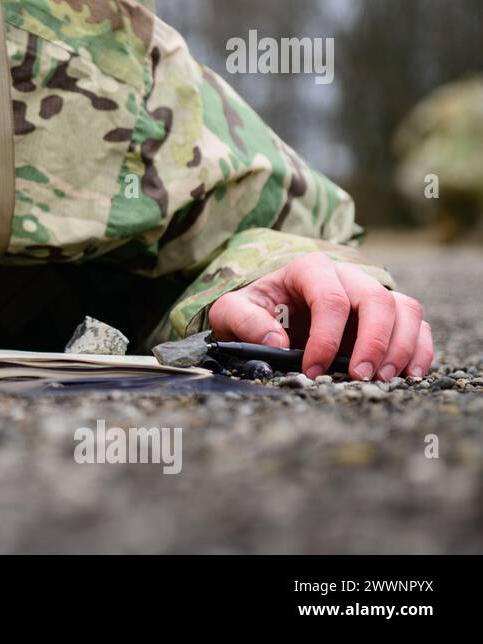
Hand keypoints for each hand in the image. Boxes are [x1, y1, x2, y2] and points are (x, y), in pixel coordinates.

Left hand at [207, 252, 433, 380]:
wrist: (266, 308)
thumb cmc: (252, 308)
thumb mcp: (230, 311)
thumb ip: (245, 321)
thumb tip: (276, 342)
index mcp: (308, 269)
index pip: (329, 298)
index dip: (326, 337)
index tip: (313, 370)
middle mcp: (346, 275)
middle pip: (375, 299)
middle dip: (373, 341)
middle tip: (359, 376)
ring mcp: (369, 292)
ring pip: (403, 308)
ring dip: (400, 346)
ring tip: (384, 379)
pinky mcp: (387, 313)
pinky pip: (416, 324)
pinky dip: (419, 348)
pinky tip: (409, 373)